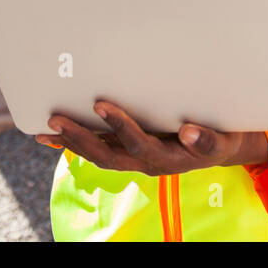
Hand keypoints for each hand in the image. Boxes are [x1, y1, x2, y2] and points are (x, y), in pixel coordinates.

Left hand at [34, 100, 267, 174]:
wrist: (217, 149)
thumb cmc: (220, 137)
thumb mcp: (222, 140)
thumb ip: (207, 140)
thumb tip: (190, 133)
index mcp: (167, 157)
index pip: (138, 143)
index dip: (118, 126)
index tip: (100, 104)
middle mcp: (146, 162)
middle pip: (108, 154)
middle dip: (80, 137)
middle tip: (56, 118)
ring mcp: (134, 159)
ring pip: (98, 155)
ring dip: (71, 142)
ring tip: (45, 128)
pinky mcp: (127, 153)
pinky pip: (98, 151)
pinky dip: (74, 144)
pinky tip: (53, 135)